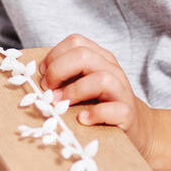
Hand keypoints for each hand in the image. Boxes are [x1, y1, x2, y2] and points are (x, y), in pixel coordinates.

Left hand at [38, 34, 156, 162]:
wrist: (136, 128)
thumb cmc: (100, 105)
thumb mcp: (83, 84)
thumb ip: (65, 76)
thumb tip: (34, 76)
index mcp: (100, 58)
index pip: (75, 42)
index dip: (54, 56)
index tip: (43, 76)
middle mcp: (112, 70)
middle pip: (84, 55)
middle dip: (59, 71)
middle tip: (48, 91)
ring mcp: (122, 90)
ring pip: (101, 79)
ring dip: (74, 91)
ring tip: (60, 105)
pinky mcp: (127, 113)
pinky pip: (114, 109)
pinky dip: (95, 114)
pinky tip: (83, 119)